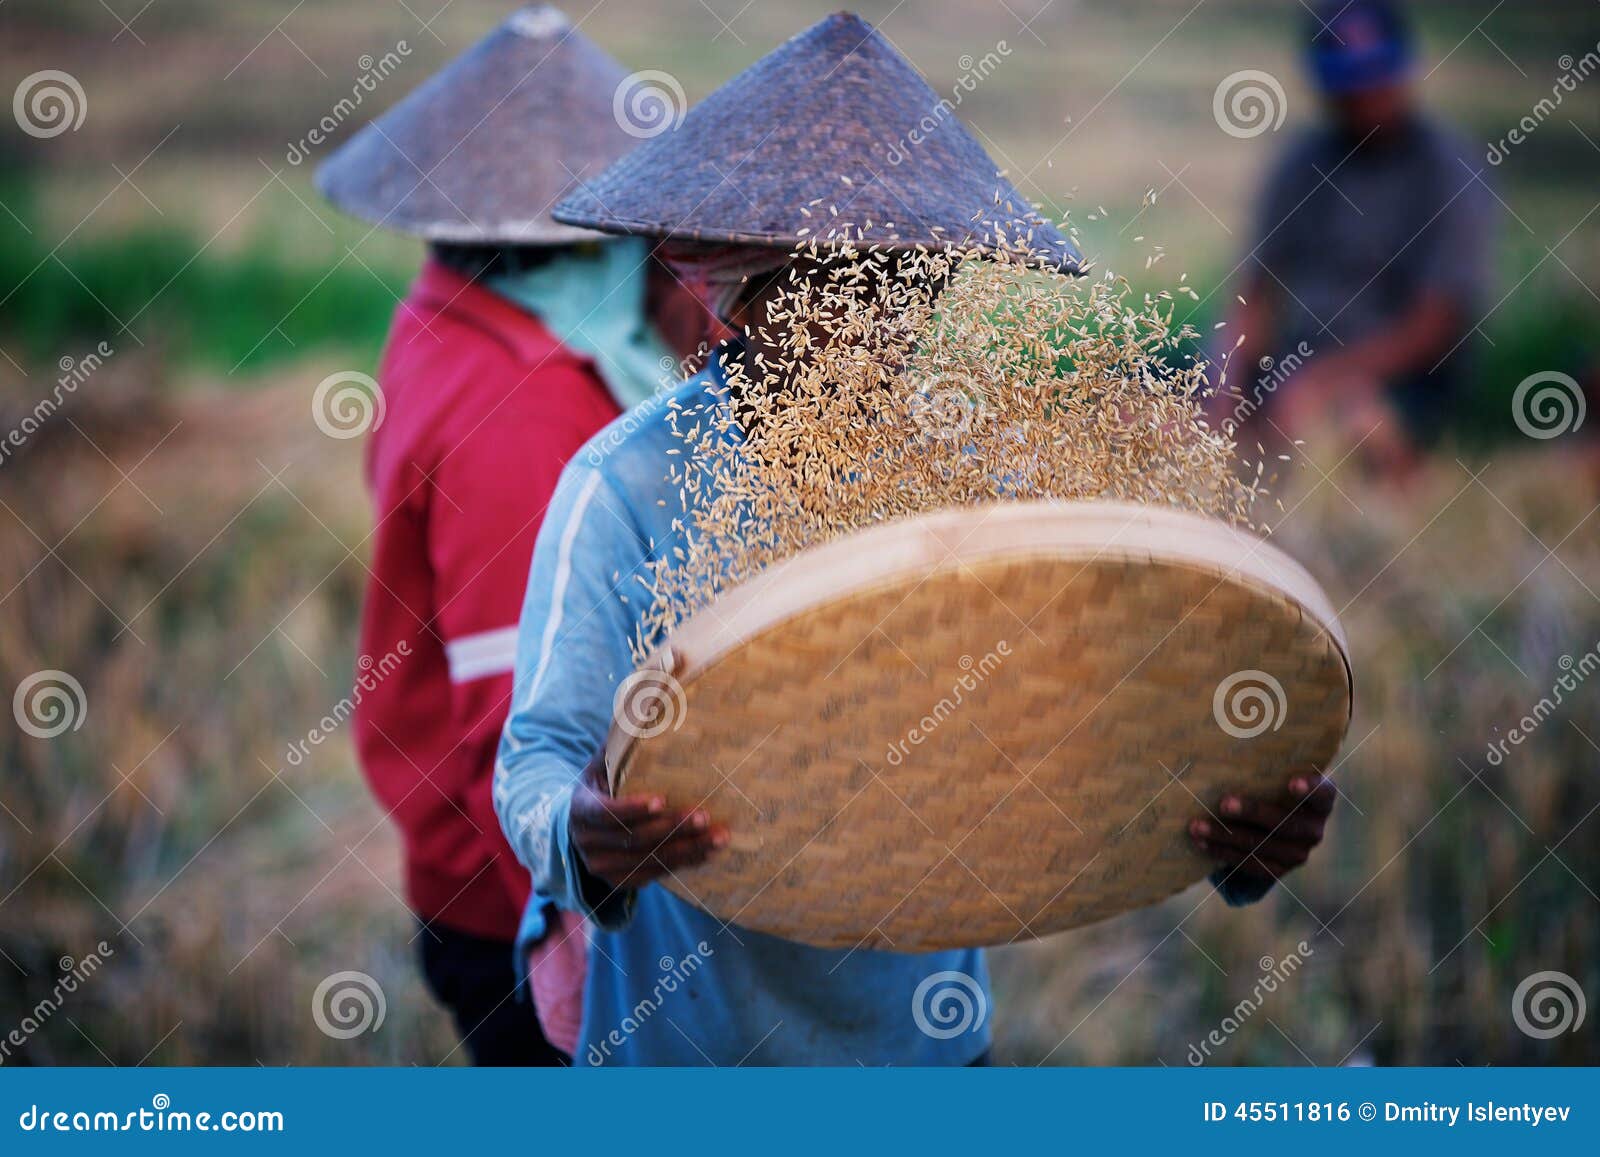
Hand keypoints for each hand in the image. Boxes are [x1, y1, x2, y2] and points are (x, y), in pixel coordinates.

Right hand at [568, 746, 727, 893]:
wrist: (583, 826)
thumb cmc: (602, 785)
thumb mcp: (602, 762)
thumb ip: (620, 742)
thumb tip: (648, 703)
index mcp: (581, 809)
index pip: (604, 812)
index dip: (631, 808)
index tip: (661, 799)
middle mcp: (588, 842)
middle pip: (634, 839)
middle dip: (671, 828)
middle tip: (704, 816)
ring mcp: (602, 866)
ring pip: (648, 861)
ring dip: (686, 850)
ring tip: (719, 837)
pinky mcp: (620, 882)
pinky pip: (655, 875)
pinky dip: (683, 864)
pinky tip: (708, 852)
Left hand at [1188, 771, 1335, 886]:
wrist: (1267, 824)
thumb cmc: (1267, 786)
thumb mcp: (1272, 774)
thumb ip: (1263, 764)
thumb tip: (1227, 734)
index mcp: (1320, 800)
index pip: (1322, 793)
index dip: (1310, 789)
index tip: (1291, 782)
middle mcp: (1315, 829)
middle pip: (1286, 823)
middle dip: (1252, 813)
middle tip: (1223, 803)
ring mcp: (1299, 853)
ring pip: (1262, 846)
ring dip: (1226, 836)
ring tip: (1197, 826)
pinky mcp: (1279, 870)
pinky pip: (1251, 865)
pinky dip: (1224, 853)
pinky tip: (1202, 843)